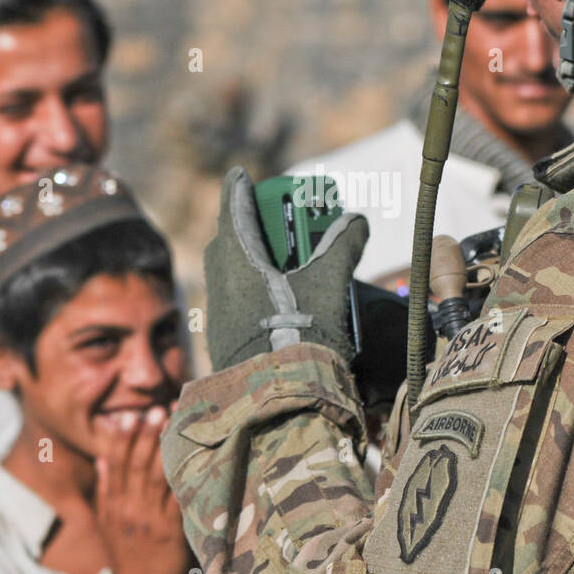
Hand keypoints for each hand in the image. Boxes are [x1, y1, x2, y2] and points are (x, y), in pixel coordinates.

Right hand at [94, 405, 192, 573]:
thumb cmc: (125, 553)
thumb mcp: (105, 523)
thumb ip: (105, 490)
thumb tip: (102, 459)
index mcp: (113, 506)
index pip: (116, 465)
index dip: (123, 439)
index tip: (130, 415)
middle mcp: (129, 510)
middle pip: (138, 466)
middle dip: (147, 436)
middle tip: (156, 409)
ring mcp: (151, 520)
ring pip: (158, 477)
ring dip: (166, 447)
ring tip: (174, 422)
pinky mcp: (172, 531)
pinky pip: (179, 497)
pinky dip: (184, 474)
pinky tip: (193, 454)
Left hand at [204, 166, 368, 370]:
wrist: (277, 399)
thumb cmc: (301, 333)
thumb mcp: (329, 284)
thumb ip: (342, 246)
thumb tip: (355, 220)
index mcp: (237, 260)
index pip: (232, 210)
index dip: (237, 189)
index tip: (239, 175)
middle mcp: (220, 282)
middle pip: (227, 242)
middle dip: (247, 226)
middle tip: (272, 220)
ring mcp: (218, 313)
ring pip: (229, 273)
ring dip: (250, 260)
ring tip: (282, 262)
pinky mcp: (223, 338)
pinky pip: (233, 299)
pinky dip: (251, 287)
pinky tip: (277, 299)